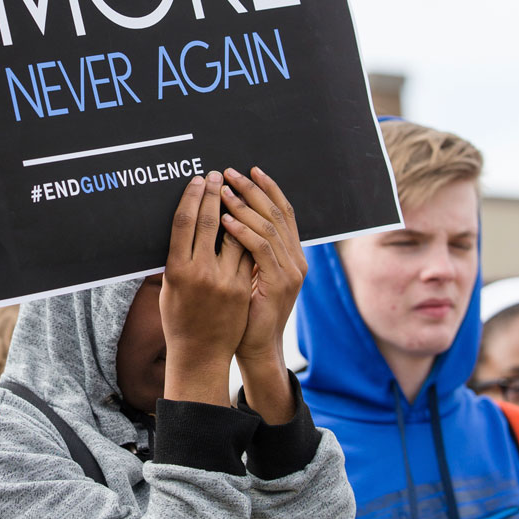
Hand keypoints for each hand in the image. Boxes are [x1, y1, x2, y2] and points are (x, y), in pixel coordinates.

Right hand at [160, 172, 254, 405]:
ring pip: (234, 234)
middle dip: (215, 193)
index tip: (198, 179)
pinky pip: (248, 253)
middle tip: (219, 174)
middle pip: (209, 221)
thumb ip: (177, 256)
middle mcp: (200, 272)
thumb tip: (185, 223)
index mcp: (176, 269)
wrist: (201, 352)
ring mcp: (224, 280)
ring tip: (236, 190)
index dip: (192, 196)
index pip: (184, 222)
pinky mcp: (242, 287)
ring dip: (236, 208)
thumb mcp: (169, 286)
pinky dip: (249, 233)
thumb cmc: (179, 317)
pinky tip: (250, 218)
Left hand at [220, 167, 306, 421]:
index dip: (268, 189)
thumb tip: (227, 218)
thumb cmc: (245, 312)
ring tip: (222, 190)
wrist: (255, 349)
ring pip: (269, 226)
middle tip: (230, 172)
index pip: (283, 212)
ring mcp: (290, 272)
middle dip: (253, 189)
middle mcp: (296, 260)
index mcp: (291, 256)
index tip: (249, 170)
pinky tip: (225, 220)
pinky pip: (260, 249)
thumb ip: (246, 250)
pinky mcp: (278, 284)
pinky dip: (242, 231)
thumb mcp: (248, 274)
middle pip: (278, 213)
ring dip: (244, 205)